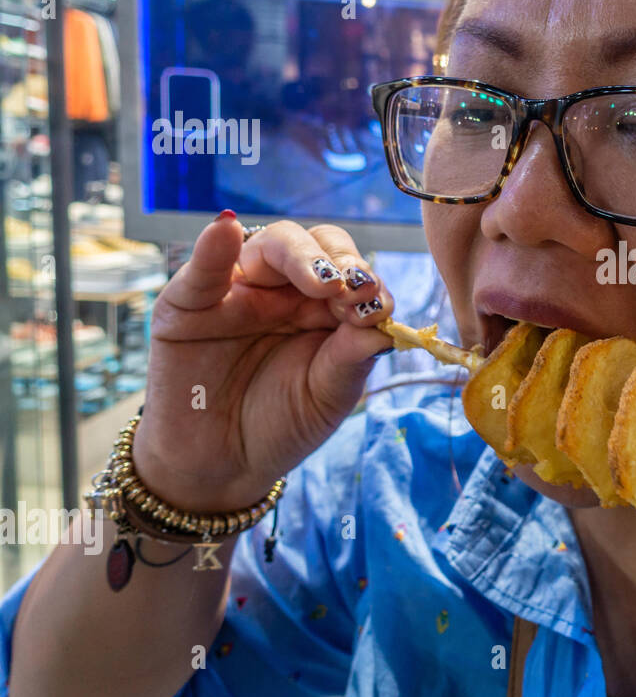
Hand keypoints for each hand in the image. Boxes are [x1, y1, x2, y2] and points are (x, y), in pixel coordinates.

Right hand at [132, 214, 394, 510]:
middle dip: (339, 261)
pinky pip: (202, 268)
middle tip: (352, 289)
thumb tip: (386, 323)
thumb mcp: (327, 394)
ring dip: (300, 255)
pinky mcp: (188, 303)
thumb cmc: (280, 424)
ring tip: (322, 280)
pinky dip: (214, 245)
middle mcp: (283, 289)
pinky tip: (226, 229)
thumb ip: (353, 356)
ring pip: (269, 246)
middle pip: (315, 246)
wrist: (221, 467)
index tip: (378, 304)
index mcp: (323, 306)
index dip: (365, 280)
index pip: (350, 270)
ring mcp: (237, 290)